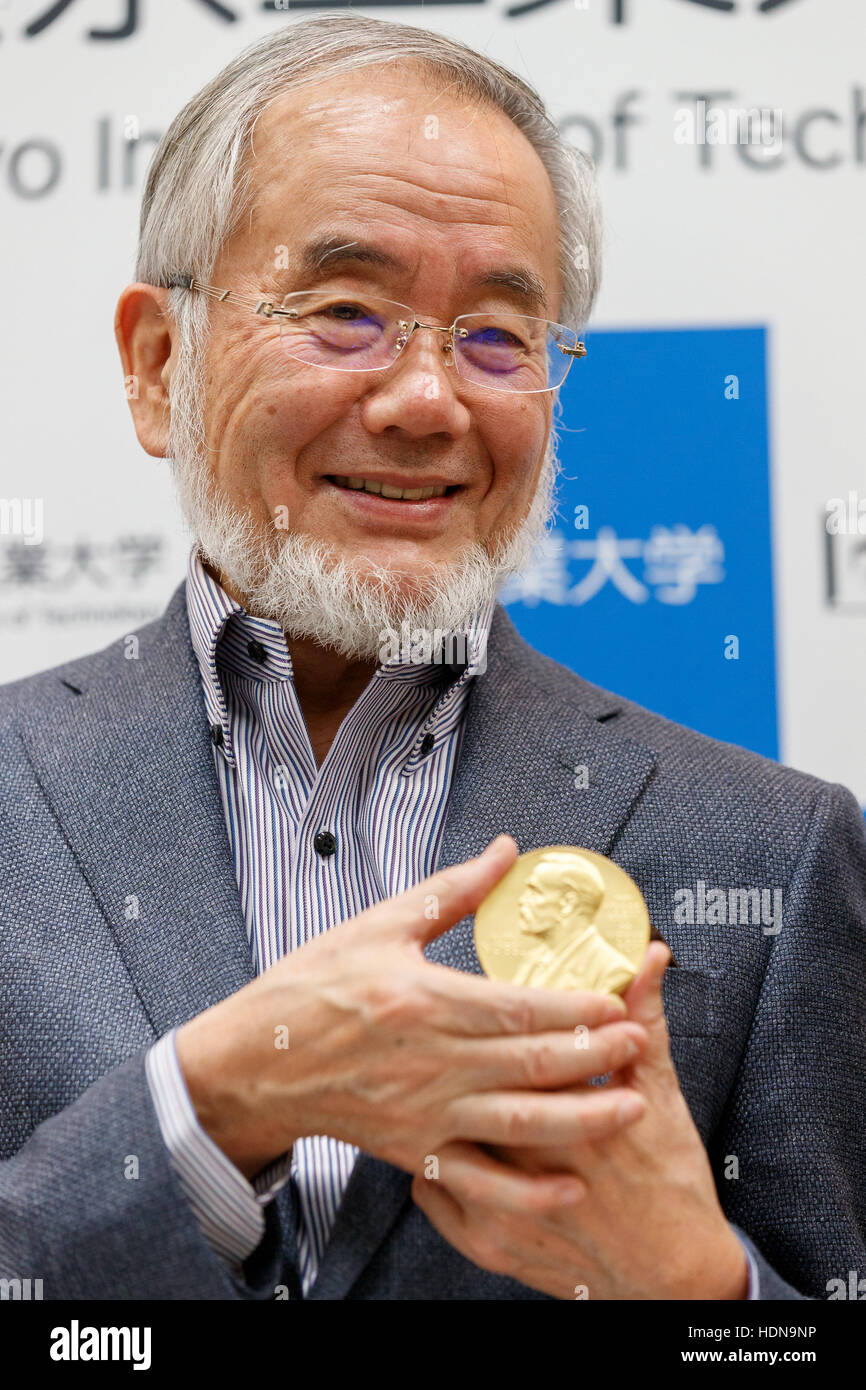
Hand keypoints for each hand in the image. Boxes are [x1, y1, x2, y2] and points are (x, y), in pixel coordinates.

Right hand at [175, 835, 649, 1185]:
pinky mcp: (414, 1147)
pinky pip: (478, 1178)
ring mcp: (423, 1112)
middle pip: (530, 1064)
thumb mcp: (380, 923)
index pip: (516, 1007)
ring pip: (517, 1124)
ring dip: (581, 1118)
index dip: (575, 1007)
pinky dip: (525, 1190)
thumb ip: (452, 890)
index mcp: (422, 1000)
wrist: (257, 1059)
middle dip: (595, 1056)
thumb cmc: (314, 985)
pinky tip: (568, 1184)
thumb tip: (507, 850)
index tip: (619, 999)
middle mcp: (429, 1062)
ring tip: (631, 1106)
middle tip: (640, 1042)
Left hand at [411, 943, 748, 1299]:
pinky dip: (429, 1164)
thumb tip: (648, 956)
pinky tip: (435, 1136)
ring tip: (430, 1075)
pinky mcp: (489, 1244)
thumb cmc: (670, 1182)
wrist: (674, 1274)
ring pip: (441, 1138)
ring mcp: (504, 1208)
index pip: (520, 1052)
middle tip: (444, 1027)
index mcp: (573, 1114)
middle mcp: (531, 1162)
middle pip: (473, 1090)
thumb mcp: (661, 1092)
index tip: (488, 997)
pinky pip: (432, 1194)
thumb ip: (648, 1018)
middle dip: (456, 1056)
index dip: (501, 1019)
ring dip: (433, 1106)